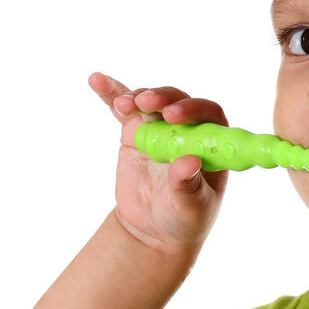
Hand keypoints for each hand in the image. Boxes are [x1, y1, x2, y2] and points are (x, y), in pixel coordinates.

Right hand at [88, 72, 229, 253]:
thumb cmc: (183, 218)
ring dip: (138, 97)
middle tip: (148, 104)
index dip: (193, 109)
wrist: (153, 227)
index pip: (209, 115)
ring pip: (151, 102)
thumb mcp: (190, 207)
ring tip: (125, 105)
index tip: (174, 115)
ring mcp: (160, 128)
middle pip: (178, 101)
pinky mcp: (135, 132)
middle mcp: (188, 129)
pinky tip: (97, 80)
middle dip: (163, 98)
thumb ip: (189, 186)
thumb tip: (190, 162)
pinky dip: (111, 94)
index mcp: (211, 144)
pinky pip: (123, 110)